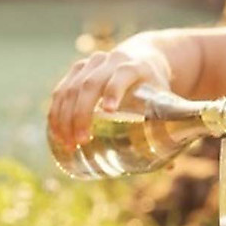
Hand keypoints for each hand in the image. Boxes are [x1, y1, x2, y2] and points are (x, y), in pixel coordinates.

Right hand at [49, 48, 171, 149]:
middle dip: (82, 114)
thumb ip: (167, 130)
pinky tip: (55, 131)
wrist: (142, 58)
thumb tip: (170, 168)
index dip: (114, 90)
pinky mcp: (77, 69)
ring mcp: (91, 64)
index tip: (108, 110)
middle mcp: (111, 61)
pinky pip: (61, 90)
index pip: (122, 74)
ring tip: (68, 143)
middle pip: (90, 84)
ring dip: (65, 116)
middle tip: (82, 141)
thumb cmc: (154, 87)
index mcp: (135, 66)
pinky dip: (56, 111)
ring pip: (71, 88)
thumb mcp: (164, 100)